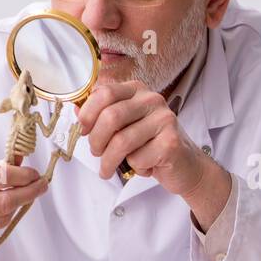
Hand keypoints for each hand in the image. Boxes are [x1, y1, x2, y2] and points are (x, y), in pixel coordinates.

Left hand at [76, 80, 230, 228]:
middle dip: (96, 141)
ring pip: (121, 142)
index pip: (104, 93)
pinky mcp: (171, 142)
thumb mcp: (125, 127)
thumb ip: (102, 116)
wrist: (185, 165)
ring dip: (109, 161)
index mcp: (137, 90)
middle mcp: (152, 100)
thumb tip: (75, 111)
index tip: (83, 131)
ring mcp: (165, 119)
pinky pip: (138, 158)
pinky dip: (135, 168)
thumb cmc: (151, 145)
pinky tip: (144, 167)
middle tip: (96, 154)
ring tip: (108, 169)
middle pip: (110, 117)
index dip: (87, 114)